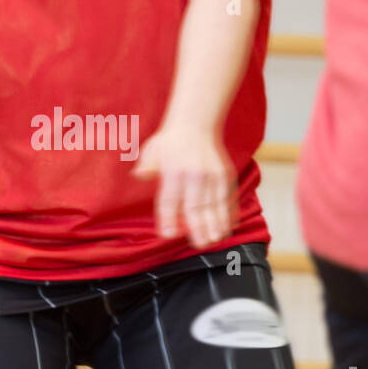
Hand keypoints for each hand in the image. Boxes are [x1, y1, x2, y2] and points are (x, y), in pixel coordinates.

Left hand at [132, 126, 237, 248]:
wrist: (196, 124)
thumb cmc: (170, 142)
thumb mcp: (153, 150)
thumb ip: (147, 166)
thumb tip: (139, 175)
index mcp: (174, 171)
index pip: (170, 199)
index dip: (168, 218)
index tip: (167, 235)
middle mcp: (195, 174)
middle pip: (196, 206)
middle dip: (199, 228)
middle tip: (200, 244)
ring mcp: (213, 175)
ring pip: (215, 204)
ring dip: (217, 223)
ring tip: (216, 239)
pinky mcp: (225, 174)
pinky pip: (227, 197)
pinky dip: (228, 212)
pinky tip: (229, 226)